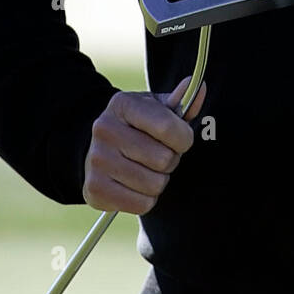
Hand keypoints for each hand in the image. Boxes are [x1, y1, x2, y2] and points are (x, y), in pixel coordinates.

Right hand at [83, 77, 206, 213]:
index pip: (167, 126)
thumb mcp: (156, 109)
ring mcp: (97, 160)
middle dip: (171, 160)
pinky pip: (142, 204)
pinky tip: (136, 185)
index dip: (184, 138)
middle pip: (164, 159)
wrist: (96, 149)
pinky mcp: (94, 189)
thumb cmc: (136, 127)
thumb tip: (199, 88)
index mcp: (122, 104)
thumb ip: (181, 103)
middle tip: (160, 155)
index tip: (182, 139)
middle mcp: (105, 130)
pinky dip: (146, 199)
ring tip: (147, 169)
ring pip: (155, 184)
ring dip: (159, 180)